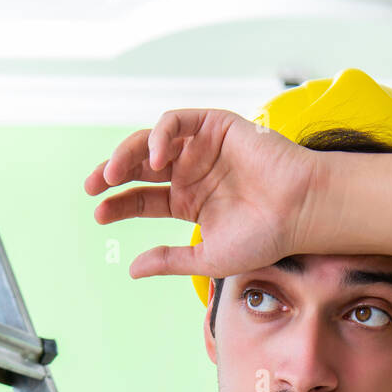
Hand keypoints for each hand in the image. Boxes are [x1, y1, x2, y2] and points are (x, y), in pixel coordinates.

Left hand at [83, 108, 320, 282]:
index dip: (119, 204)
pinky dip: (160, 134)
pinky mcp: (215, 126)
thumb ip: (170, 260)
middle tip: (93, 187)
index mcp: (188, 203)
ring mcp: (201, 149)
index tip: (99, 214)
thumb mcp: (207, 257)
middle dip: (112, 173)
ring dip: (128, 153)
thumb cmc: (264, 238)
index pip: (144, 200)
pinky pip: (178, 122)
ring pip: (152, 142)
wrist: (299, 212)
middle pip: (140, 168)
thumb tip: (132, 269)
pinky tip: (154, 158)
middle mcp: (191, 174)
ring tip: (114, 174)